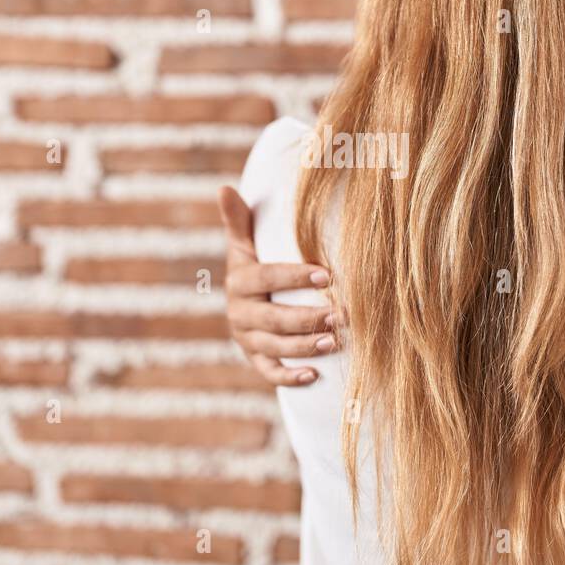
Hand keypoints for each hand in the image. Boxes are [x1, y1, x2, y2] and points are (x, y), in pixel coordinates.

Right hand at [218, 186, 339, 386]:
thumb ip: (239, 221)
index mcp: (239, 280)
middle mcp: (239, 312)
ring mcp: (246, 339)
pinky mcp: (255, 359)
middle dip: (308, 318)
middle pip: (274, 318)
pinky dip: (290, 377)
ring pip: (275, 347)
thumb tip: (223, 187)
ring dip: (305, 346)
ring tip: (336, 342)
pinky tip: (314, 375)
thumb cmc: (255, 264)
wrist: (246, 301)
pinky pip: (269, 373)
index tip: (327, 274)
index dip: (294, 276)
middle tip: (342, 314)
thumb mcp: (245, 244)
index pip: (266, 278)